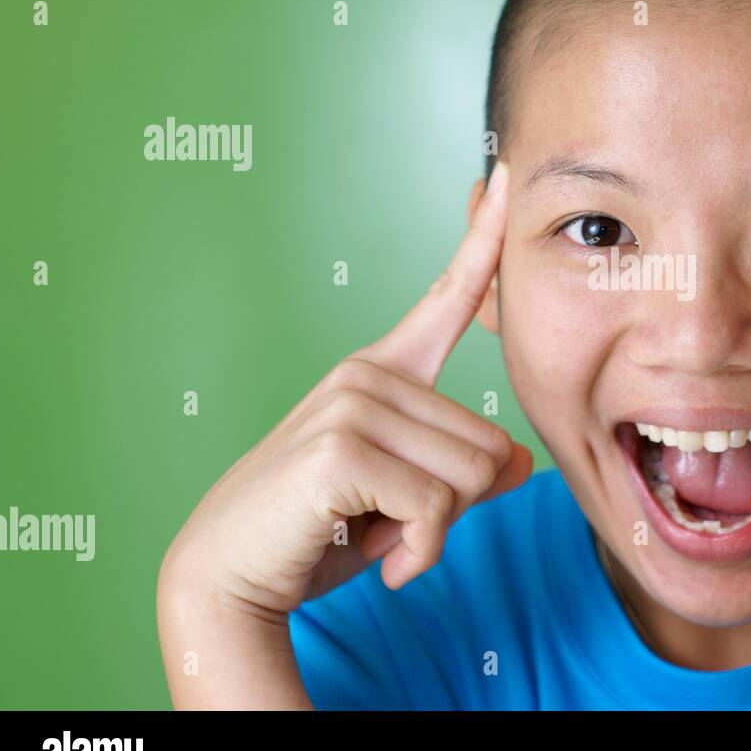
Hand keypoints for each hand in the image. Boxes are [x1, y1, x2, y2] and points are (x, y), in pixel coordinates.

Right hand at [161, 160, 531, 616]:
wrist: (229, 575)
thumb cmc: (321, 528)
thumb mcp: (405, 494)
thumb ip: (462, 469)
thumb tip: (522, 463)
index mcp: (385, 371)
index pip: (448, 295)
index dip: (484, 237)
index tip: (504, 174)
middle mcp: (369, 374)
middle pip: (490, 445)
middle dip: (458, 506)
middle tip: (392, 520)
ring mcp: (352, 404)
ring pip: (471, 477)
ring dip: (438, 532)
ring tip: (381, 534)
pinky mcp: (341, 449)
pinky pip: (437, 509)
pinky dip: (421, 553)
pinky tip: (383, 561)